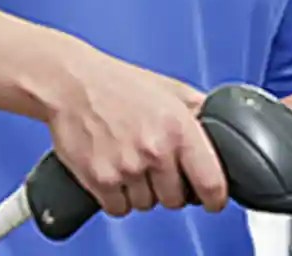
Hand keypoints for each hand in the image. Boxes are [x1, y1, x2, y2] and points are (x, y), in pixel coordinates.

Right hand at [40, 46, 228, 217]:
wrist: (70, 83)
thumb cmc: (117, 84)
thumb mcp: (169, 88)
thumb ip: (199, 109)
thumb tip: (222, 124)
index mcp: (179, 128)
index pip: (211, 182)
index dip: (215, 198)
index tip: (213, 200)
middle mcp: (155, 149)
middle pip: (177, 200)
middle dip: (170, 189)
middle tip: (157, 169)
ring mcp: (127, 167)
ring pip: (147, 204)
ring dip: (142, 191)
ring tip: (131, 163)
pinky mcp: (100, 179)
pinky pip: (119, 208)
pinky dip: (117, 198)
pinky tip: (114, 173)